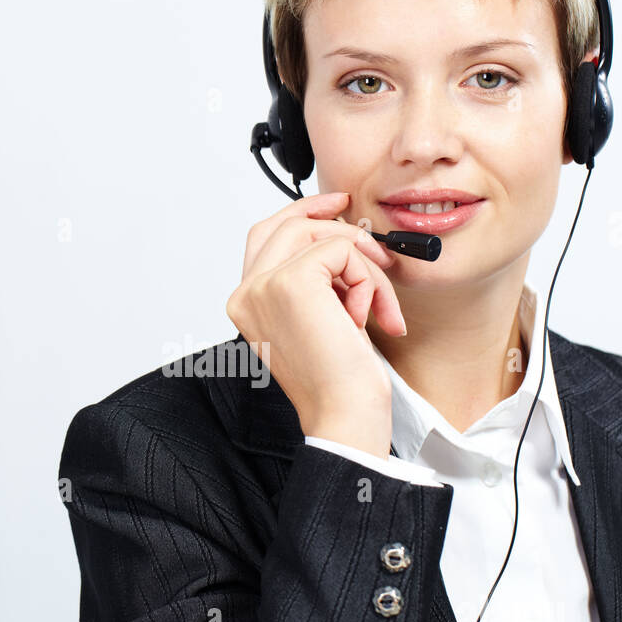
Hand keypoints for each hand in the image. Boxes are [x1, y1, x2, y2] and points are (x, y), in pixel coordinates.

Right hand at [226, 191, 405, 459]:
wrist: (345, 415)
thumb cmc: (340, 381)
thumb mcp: (323, 319)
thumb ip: (318, 279)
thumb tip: (344, 234)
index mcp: (247, 303)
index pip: (265, 236)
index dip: (302, 213)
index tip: (339, 207)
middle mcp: (246, 293)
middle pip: (287, 225)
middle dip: (336, 226)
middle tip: (374, 244)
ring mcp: (263, 285)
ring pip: (320, 235)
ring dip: (362, 266)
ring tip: (376, 308)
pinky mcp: (291, 282)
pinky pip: (341, 250)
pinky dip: (367, 280)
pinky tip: (366, 318)